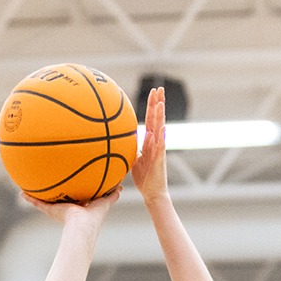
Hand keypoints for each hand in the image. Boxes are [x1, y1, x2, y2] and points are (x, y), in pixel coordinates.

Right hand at [22, 186, 119, 228]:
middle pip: (59, 198)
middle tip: (49, 182)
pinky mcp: (50, 210)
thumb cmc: (94, 217)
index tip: (72, 184)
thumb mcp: (105, 202)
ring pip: (46, 200)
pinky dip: (30, 199)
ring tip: (31, 185)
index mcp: (79, 207)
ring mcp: (58, 210)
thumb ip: (111, 195)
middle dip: (55, 192)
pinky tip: (22, 193)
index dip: (75, 190)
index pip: (76, 197)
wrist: (81, 226)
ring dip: (39, 195)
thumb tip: (121, 187)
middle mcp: (68, 208)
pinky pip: (38, 203)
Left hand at [130, 87, 167, 202]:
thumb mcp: (133, 159)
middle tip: (159, 88)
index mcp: (150, 141)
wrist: (152, 193)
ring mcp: (159, 150)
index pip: (151, 119)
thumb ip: (129, 148)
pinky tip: (162, 127)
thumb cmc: (144, 177)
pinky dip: (161, 136)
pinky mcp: (159, 160)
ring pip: (160, 129)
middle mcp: (156, 142)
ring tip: (161, 102)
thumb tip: (118, 140)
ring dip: (161, 116)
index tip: (153, 92)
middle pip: (157, 118)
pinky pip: (160, 146)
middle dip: (158, 103)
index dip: (152, 106)